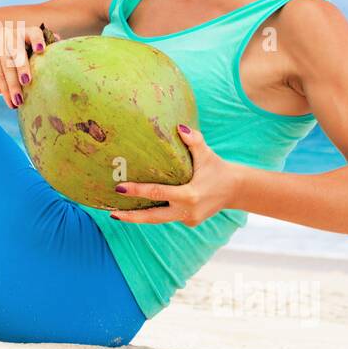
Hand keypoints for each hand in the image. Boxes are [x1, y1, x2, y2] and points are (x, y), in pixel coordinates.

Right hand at [0, 20, 51, 109]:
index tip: (40, 50)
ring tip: (19, 102)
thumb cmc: (18, 62)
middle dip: (22, 66)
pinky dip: (5, 91)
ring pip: (6, 66)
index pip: (33, 32)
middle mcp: (11, 35)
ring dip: (13, 85)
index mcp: (26, 33)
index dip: (37, 40)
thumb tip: (61, 56)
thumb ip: (44, 57)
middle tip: (27, 81)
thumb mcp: (31, 57)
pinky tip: (11, 104)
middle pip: (16, 50)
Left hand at [108, 124, 237, 225]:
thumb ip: (194, 140)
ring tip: (117, 212)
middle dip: (131, 217)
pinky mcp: (188, 222)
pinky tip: (138, 207)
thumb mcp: (207, 153)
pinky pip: (167, 216)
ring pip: (159, 219)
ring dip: (138, 216)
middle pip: (153, 217)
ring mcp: (187, 219)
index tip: (120, 187)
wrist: (235, 190)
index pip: (158, 193)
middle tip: (111, 213)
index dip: (138, 191)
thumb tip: (179, 126)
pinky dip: (154, 211)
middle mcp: (187, 211)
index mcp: (189, 195)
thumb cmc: (218, 168)